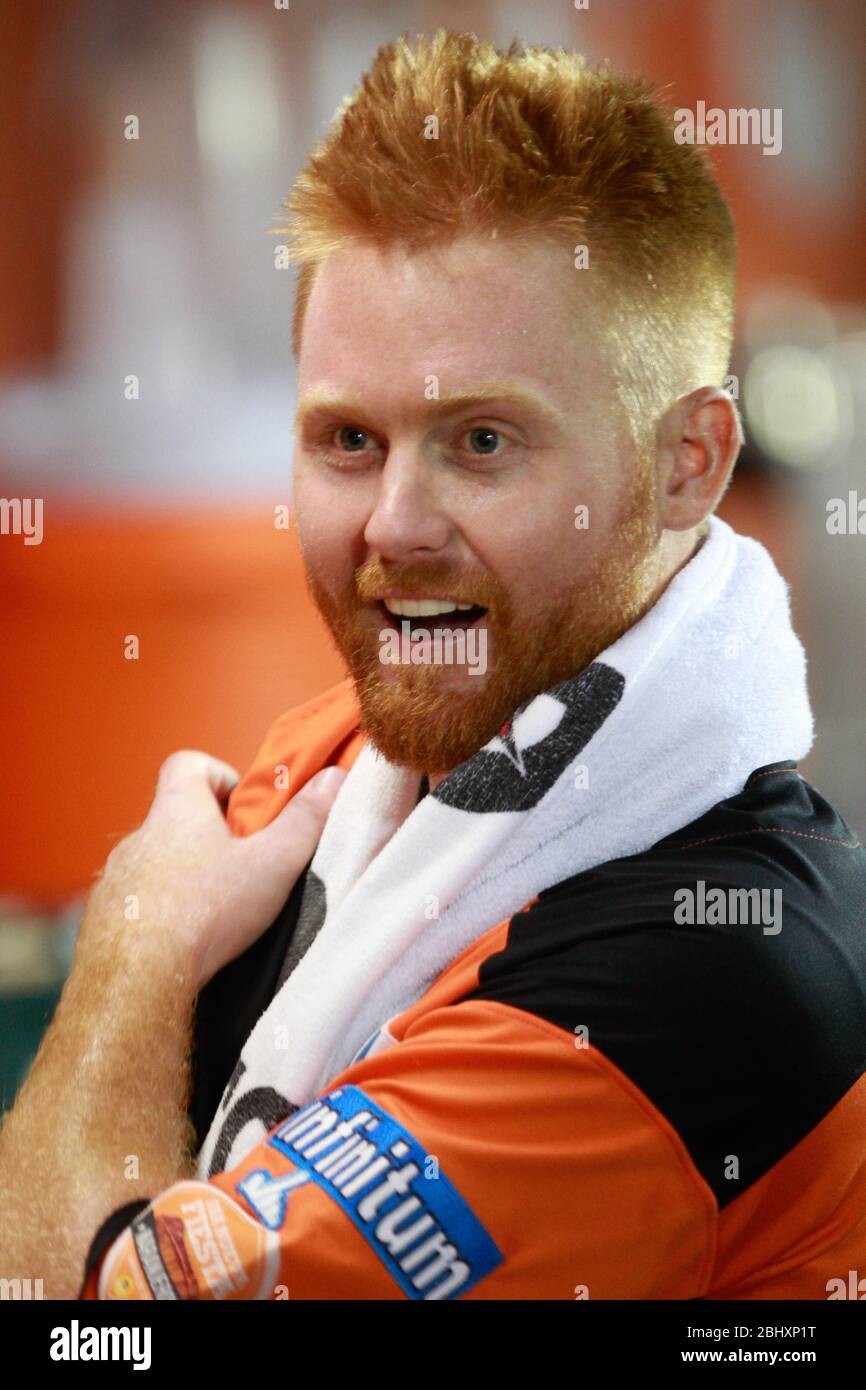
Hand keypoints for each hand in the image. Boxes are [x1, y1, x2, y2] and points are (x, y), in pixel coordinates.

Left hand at [78, 751, 346, 990]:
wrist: (138, 979)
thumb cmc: (206, 913)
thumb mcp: (274, 863)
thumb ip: (306, 818)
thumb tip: (333, 777)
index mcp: (176, 810)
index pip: (188, 763)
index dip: (220, 776)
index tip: (245, 810)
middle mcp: (139, 838)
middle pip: (177, 818)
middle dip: (211, 836)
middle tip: (245, 867)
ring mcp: (116, 880)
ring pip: (156, 864)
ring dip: (185, 878)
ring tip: (217, 912)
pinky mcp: (104, 920)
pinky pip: (136, 904)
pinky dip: (160, 915)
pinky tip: (185, 942)